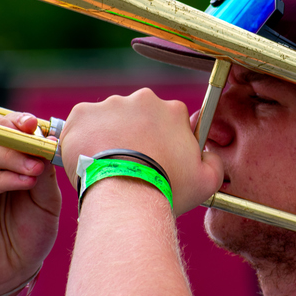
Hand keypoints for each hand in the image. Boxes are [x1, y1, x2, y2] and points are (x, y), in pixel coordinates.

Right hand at [0, 111, 61, 295]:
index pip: (0, 124)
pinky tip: (25, 182)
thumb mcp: (46, 200)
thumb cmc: (29, 233)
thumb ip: (44, 172)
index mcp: (1, 158)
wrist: (12, 272)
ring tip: (36, 167)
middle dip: (10, 127)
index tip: (35, 124)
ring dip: (13, 155)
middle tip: (34, 135)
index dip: (16, 120)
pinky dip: (4, 178)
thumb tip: (47, 142)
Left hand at [60, 89, 222, 216]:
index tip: (152, 159)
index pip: (167, 120)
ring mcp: (110, 104)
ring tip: (106, 167)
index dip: (159, 142)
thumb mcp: (207, 181)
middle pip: (136, 116)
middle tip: (128, 165)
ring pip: (107, 120)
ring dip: (106, 138)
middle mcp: (142, 100)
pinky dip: (81, 140)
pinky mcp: (82, 113)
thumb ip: (214, 163)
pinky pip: (80, 125)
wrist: (126, 195)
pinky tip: (87, 161)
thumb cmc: (166, 190)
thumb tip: (209, 155)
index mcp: (173, 111)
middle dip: (132, 136)